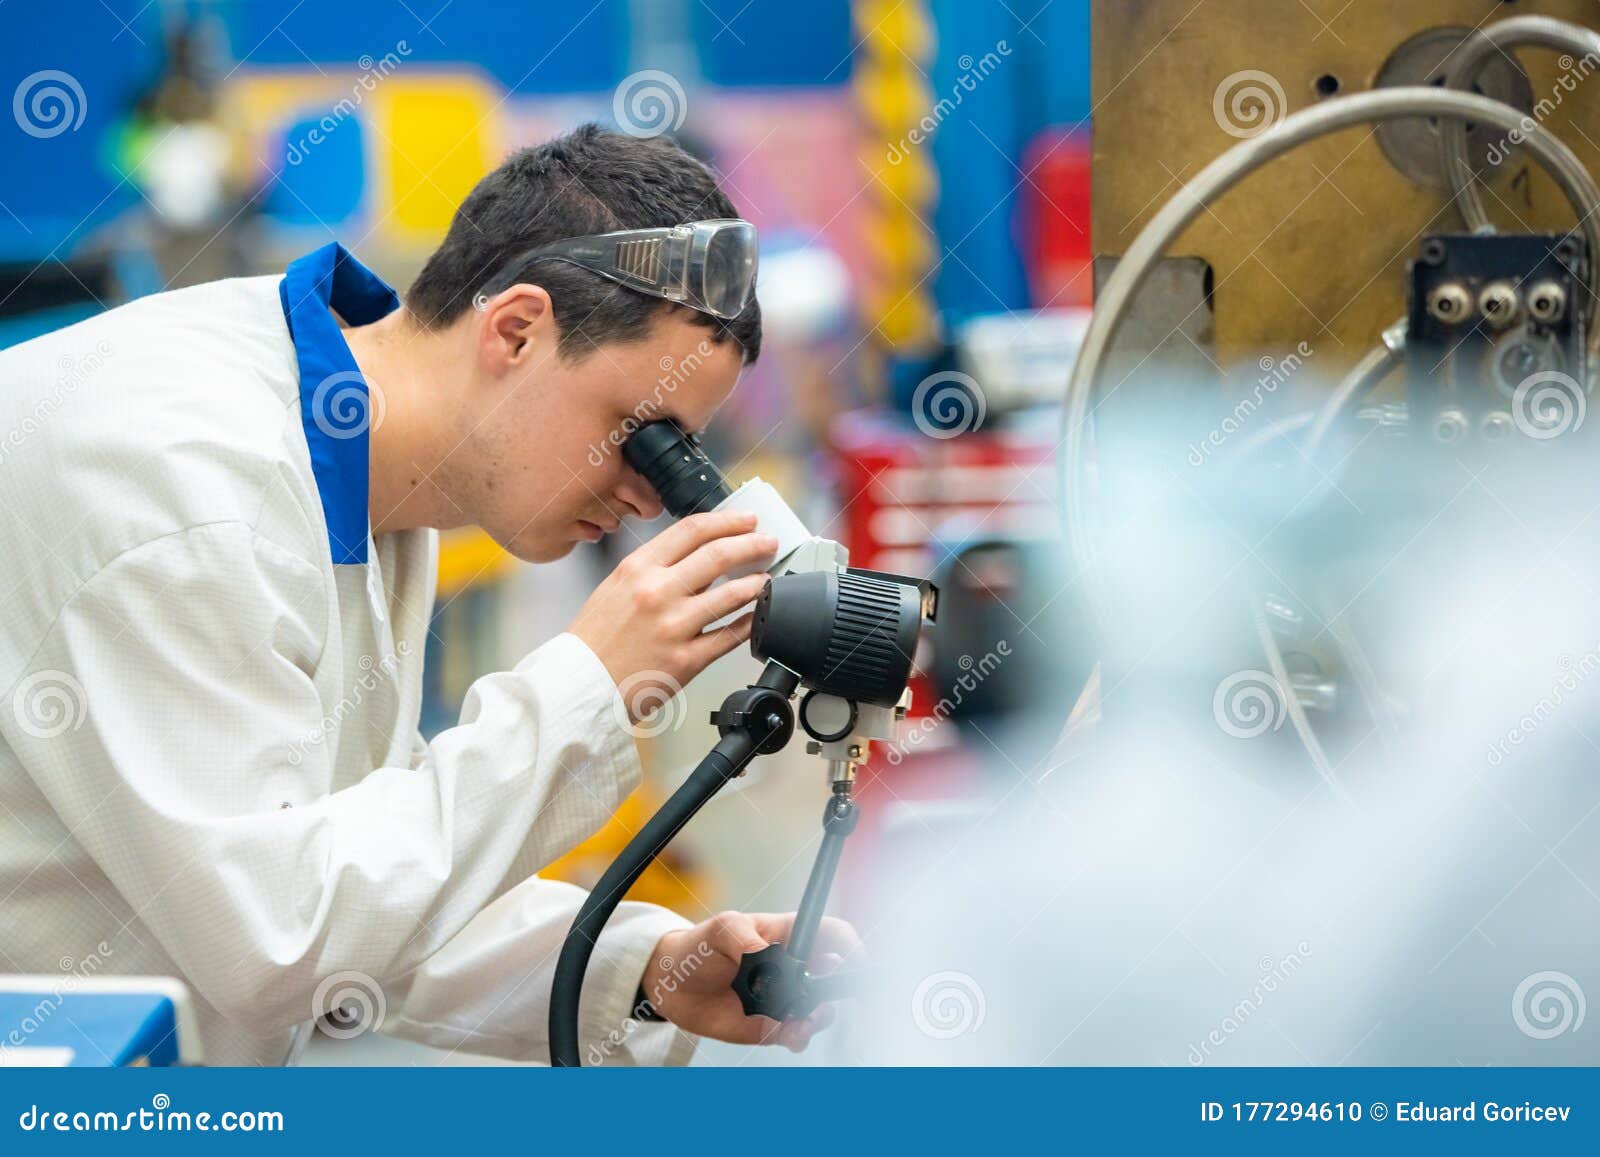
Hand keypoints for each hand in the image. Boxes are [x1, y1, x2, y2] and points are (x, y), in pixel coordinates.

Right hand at [568, 511, 777, 720]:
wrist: (579, 685)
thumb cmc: (595, 640)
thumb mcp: (616, 588)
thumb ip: (655, 570)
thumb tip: (699, 557)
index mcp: (638, 569)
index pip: (692, 530)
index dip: (727, 521)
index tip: (746, 520)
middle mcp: (656, 592)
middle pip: (718, 555)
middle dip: (752, 544)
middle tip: (767, 542)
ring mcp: (673, 626)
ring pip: (731, 594)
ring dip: (757, 583)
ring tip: (765, 580)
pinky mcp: (685, 660)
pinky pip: (730, 636)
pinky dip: (750, 622)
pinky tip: (758, 615)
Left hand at [643, 911, 863, 1051]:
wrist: (671, 984)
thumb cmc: (699, 946)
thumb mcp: (722, 930)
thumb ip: (749, 942)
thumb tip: (773, 964)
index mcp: (788, 934)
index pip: (833, 935)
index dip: (852, 946)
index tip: (857, 964)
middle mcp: (793, 967)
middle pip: (836, 975)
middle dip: (843, 989)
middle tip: (828, 998)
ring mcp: (784, 998)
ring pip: (820, 1010)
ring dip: (819, 1017)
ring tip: (802, 1021)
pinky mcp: (771, 1025)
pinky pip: (796, 1033)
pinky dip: (799, 1036)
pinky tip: (791, 1034)